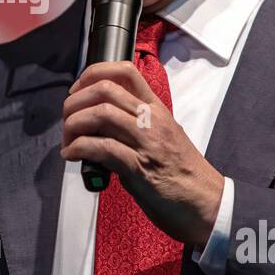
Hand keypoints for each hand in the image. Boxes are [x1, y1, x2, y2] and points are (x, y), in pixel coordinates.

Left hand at [60, 61, 224, 245]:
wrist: (208, 204)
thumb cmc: (183, 175)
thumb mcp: (162, 139)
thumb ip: (133, 127)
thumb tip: (98, 128)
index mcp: (157, 110)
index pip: (126, 71)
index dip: (94, 73)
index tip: (78, 91)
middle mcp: (152, 120)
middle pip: (105, 89)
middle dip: (75, 102)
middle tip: (66, 120)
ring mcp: (147, 142)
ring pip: (101, 114)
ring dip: (73, 125)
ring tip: (67, 140)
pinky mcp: (139, 168)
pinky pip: (102, 148)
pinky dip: (79, 148)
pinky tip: (72, 155)